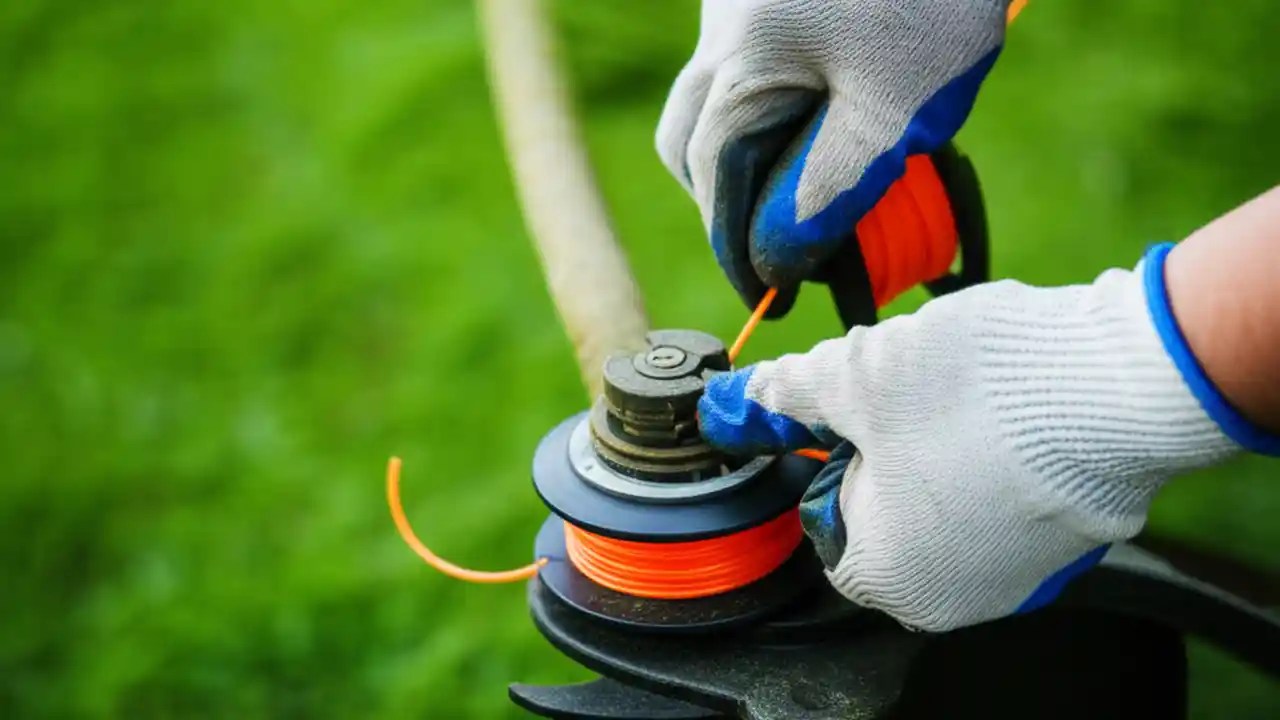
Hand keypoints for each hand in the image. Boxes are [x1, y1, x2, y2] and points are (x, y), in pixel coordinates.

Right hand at [657, 0, 1009, 313]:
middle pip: (693, 145)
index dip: (740, 251)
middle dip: (728, 207)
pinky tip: (817, 126)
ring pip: (712, 107)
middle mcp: (722, 38)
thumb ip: (832, 189)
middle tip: (776, 249)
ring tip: (795, 197)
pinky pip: (744, 71)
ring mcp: (738, 11)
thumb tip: (781, 258)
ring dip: (745, 163)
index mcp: (741, 68)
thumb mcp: (895, 106)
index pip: (717, 184)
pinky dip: (768, 116)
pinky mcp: (766, 1)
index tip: (768, 299)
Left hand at [697, 262, 1240, 631]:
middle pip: (885, 510)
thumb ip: (787, 395)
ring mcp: (1016, 577)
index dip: (832, 453)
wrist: (1115, 383)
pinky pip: (1003, 498)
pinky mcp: (1066, 546)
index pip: (822, 515)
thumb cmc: (972, 393)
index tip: (858, 411)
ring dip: (939, 445)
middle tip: (909, 394)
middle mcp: (950, 597)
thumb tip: (743, 398)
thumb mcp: (855, 379)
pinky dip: (995, 457)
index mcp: (883, 575)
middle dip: (886, 445)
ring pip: (945, 499)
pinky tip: (1008, 415)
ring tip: (965, 397)